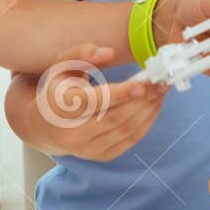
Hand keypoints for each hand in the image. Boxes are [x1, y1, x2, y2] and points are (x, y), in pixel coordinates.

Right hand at [35, 44, 165, 159]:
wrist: (47, 125)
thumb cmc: (59, 88)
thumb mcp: (63, 66)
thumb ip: (81, 54)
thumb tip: (107, 53)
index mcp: (59, 108)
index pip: (92, 102)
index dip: (118, 94)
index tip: (141, 85)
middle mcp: (71, 134)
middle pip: (114, 118)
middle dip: (142, 100)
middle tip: (161, 82)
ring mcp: (87, 149)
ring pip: (125, 130)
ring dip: (148, 109)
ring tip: (161, 90)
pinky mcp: (101, 156)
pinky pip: (130, 140)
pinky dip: (146, 122)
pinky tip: (154, 105)